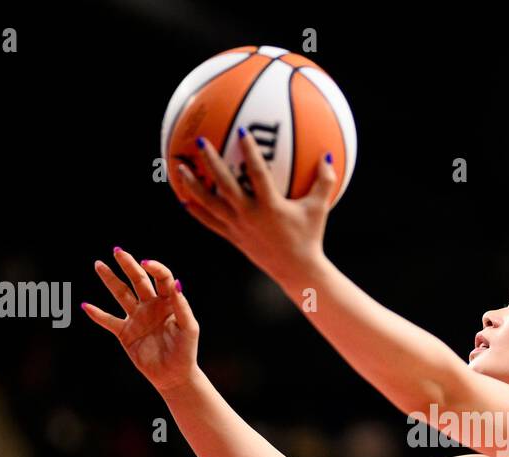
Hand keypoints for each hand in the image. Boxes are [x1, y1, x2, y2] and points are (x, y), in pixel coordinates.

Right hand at [82, 250, 199, 393]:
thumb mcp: (188, 327)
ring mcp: (137, 318)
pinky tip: (85, 305)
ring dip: (110, 280)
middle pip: (138, 280)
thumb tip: (177, 282)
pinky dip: (97, 314)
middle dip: (128, 265)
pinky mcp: (125, 333)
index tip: (145, 263)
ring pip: (121, 294)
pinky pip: (109, 321)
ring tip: (99, 264)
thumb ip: (182, 306)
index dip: (155, 268)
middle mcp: (152, 306)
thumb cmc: (186, 351)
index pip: (161, 278)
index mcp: (169, 302)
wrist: (174, 376)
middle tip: (117, 250)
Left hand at [176, 131, 338, 279]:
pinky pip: (210, 222)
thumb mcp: (320, 208)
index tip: (242, 131)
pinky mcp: (233, 238)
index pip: (257, 174)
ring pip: (210, 204)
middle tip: (201, 141)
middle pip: (225, 185)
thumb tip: (328, 155)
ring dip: (193, 185)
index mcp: (271, 206)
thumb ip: (325, 181)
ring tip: (180, 168)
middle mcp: (250, 215)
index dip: (250, 152)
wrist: (298, 271)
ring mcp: (238, 227)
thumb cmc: (311, 237)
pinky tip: (184, 199)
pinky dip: (196, 211)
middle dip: (212, 162)